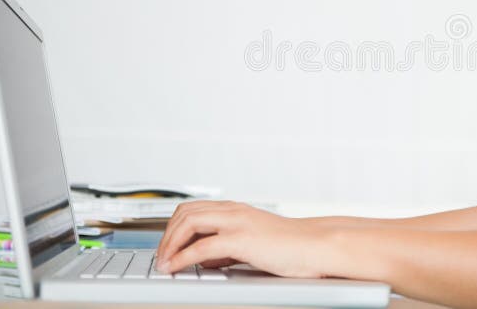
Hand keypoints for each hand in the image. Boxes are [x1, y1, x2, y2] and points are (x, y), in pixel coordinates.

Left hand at [154, 200, 332, 277]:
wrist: (315, 245)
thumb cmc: (291, 247)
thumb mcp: (253, 243)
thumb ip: (228, 247)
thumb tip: (205, 258)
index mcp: (236, 209)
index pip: (194, 209)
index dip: (174, 227)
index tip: (166, 246)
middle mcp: (234, 210)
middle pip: (185, 212)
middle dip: (166, 235)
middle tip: (161, 256)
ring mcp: (237, 222)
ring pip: (188, 223)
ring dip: (169, 244)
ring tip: (164, 262)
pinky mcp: (241, 238)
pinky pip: (201, 246)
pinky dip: (182, 257)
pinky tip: (176, 267)